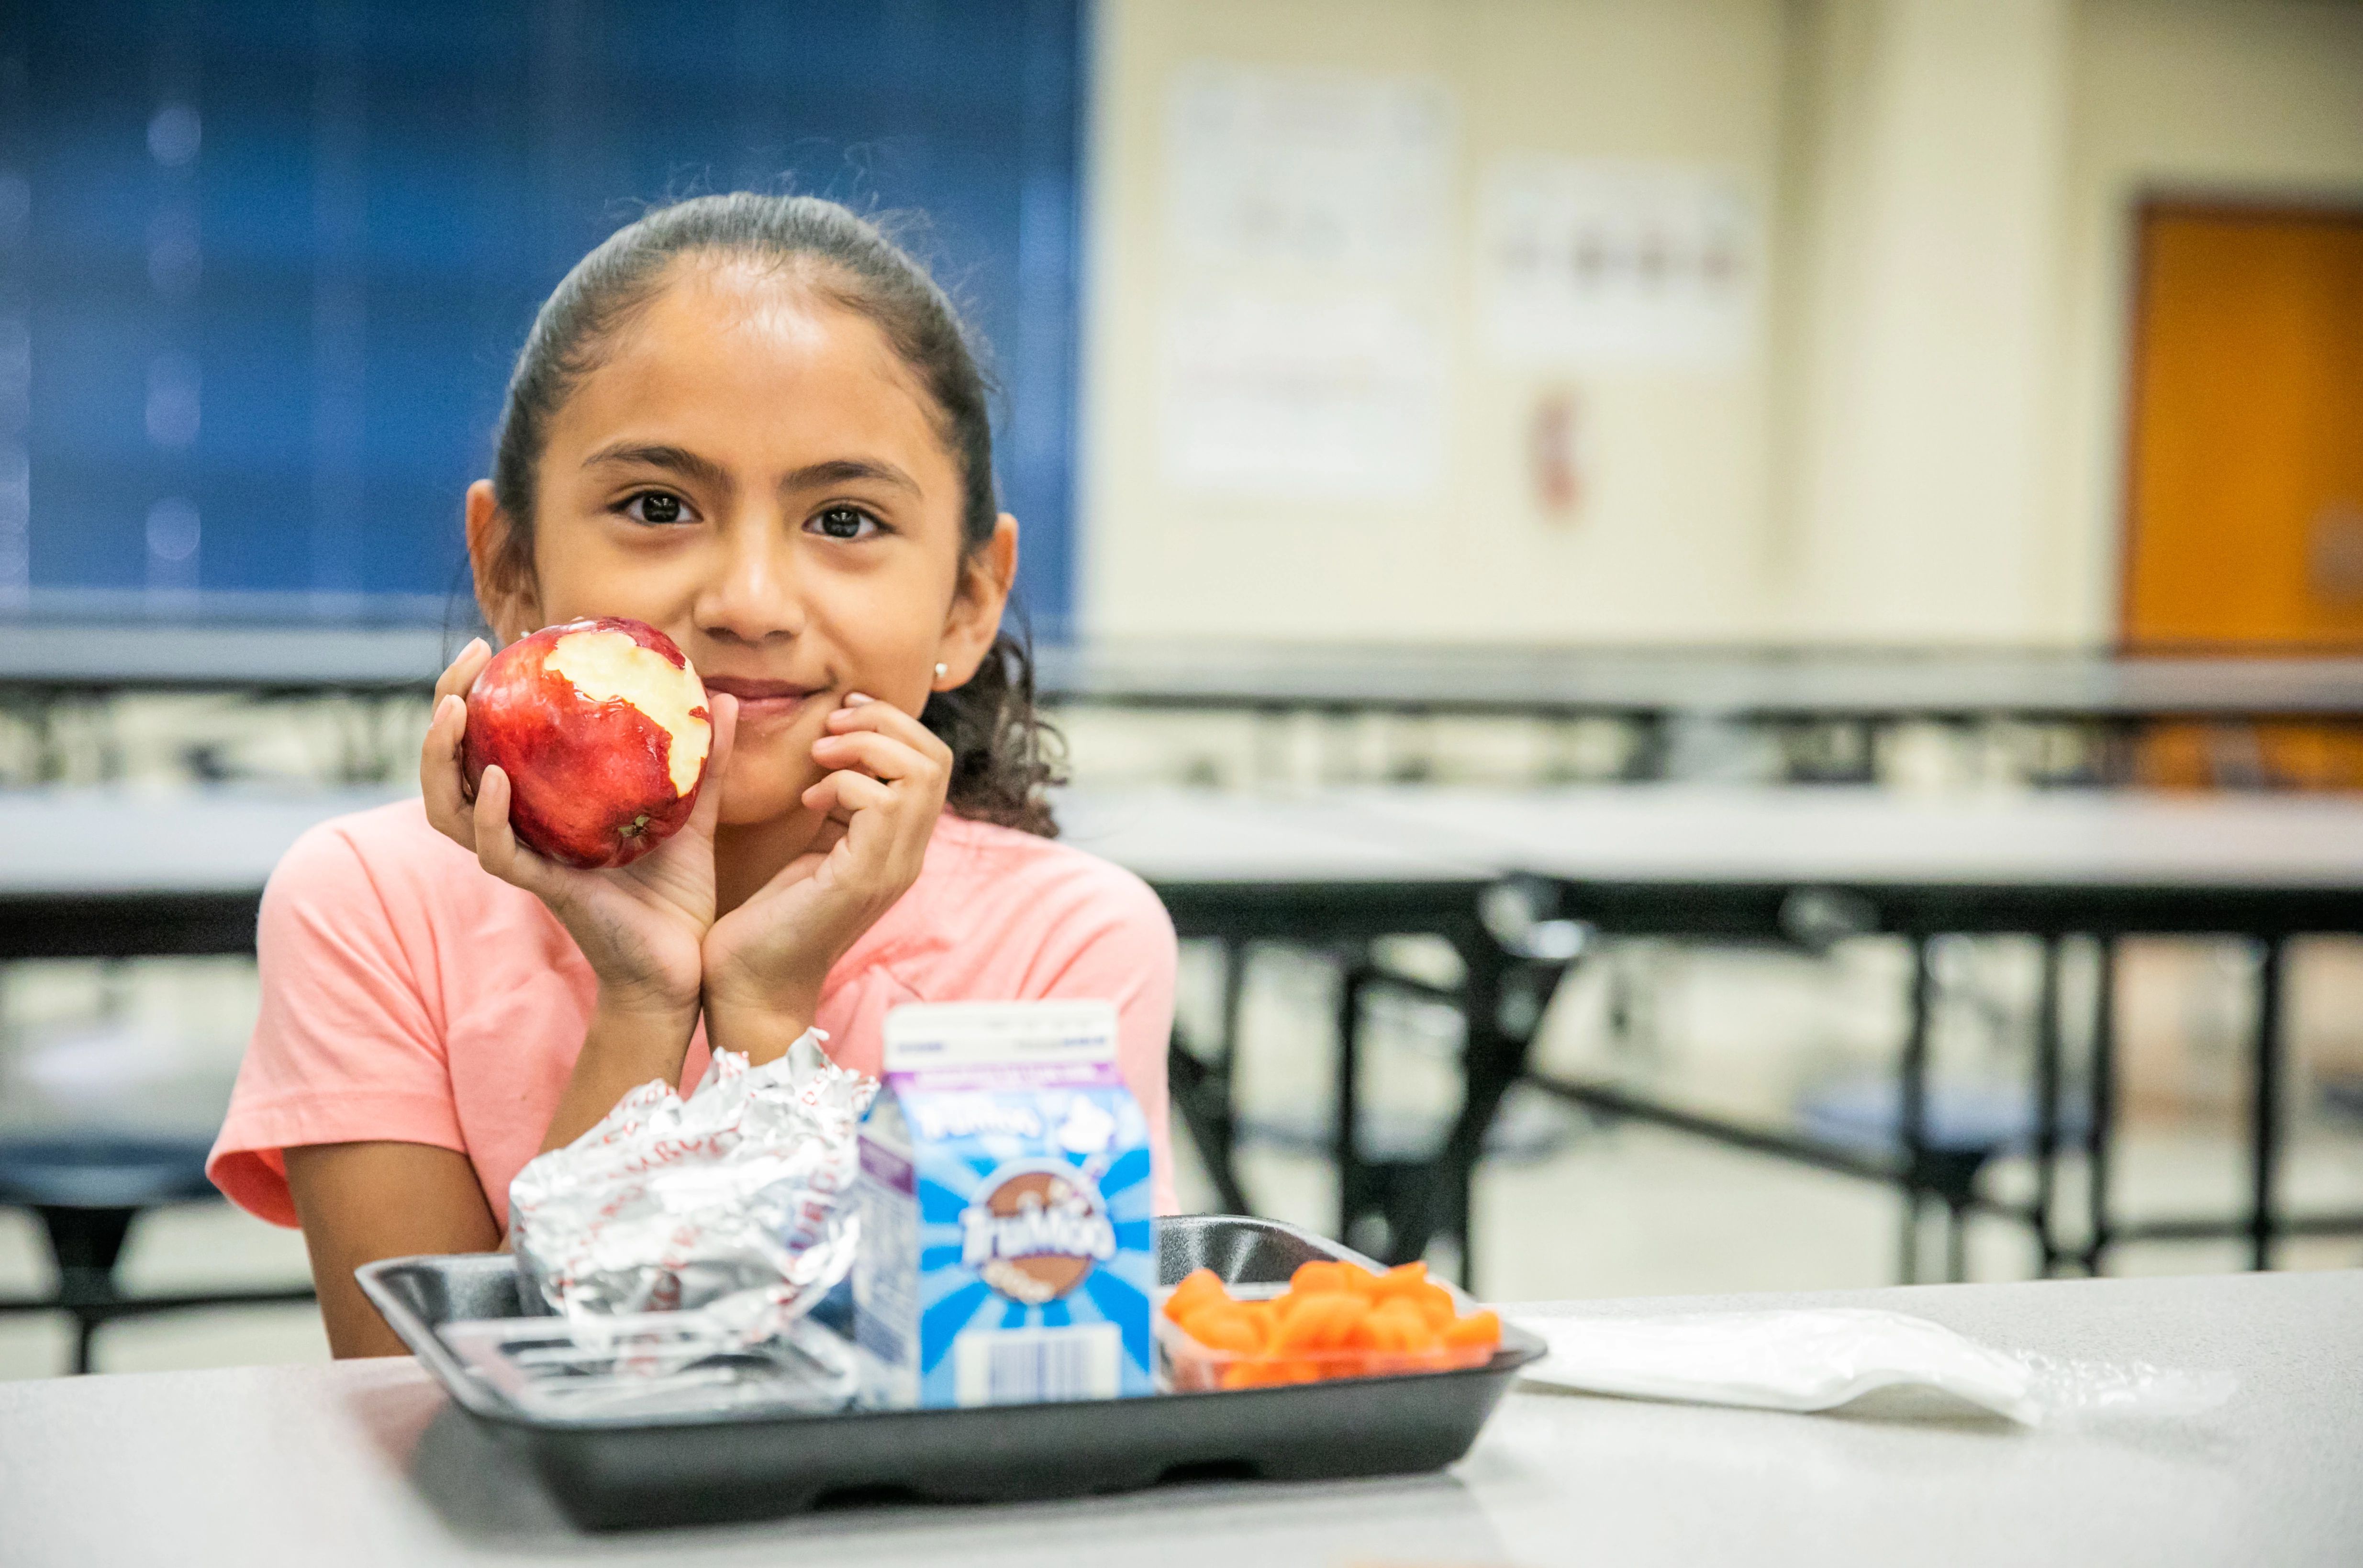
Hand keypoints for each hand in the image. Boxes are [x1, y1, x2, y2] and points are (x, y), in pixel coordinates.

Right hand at [419, 638, 741, 1022]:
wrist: (684, 967)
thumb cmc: (677, 898)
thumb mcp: (693, 815)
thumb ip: (705, 760)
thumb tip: (721, 695)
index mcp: (545, 807)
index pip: (491, 741)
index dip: (482, 692)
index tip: (500, 640)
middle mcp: (522, 830)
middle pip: (450, 766)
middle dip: (445, 709)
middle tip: (466, 663)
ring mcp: (525, 860)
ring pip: (448, 809)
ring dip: (441, 757)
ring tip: (454, 708)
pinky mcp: (539, 890)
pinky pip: (496, 851)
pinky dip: (488, 814)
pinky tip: (496, 779)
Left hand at [700, 695, 951, 1054]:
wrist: (753, 989)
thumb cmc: (770, 921)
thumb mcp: (813, 844)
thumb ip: (833, 800)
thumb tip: (830, 742)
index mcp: (898, 846)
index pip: (932, 763)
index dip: (891, 724)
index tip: (841, 714)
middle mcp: (907, 856)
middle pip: (936, 759)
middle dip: (884, 722)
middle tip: (832, 725)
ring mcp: (892, 869)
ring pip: (920, 773)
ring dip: (866, 746)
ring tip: (821, 755)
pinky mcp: (863, 879)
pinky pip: (881, 803)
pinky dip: (843, 785)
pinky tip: (808, 802)